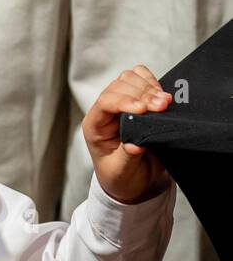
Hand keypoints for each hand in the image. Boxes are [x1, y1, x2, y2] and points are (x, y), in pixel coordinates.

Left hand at [82, 65, 172, 204]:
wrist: (136, 180)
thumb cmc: (123, 176)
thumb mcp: (122, 172)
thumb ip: (127, 157)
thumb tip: (135, 145)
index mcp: (95, 127)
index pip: (104, 103)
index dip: (125, 101)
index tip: (145, 108)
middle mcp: (106, 112)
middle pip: (119, 87)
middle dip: (142, 94)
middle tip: (163, 105)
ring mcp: (122, 104)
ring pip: (130, 79)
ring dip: (149, 87)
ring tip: (165, 102)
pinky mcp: (138, 100)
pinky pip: (142, 79)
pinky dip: (153, 82)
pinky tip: (162, 95)